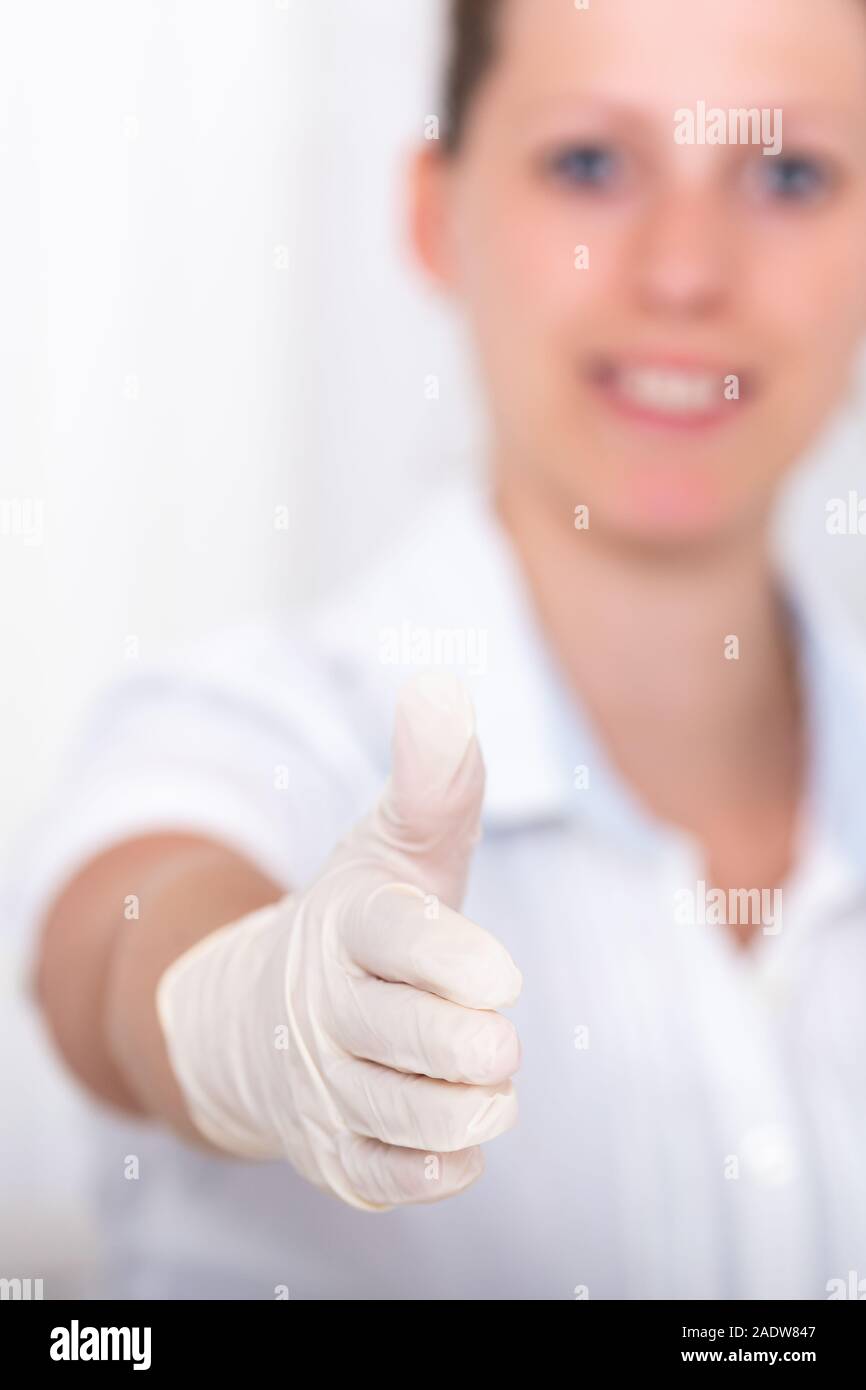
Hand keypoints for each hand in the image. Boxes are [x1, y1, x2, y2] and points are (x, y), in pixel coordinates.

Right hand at [156, 672, 521, 1209]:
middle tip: (500, 1042)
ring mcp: (322, 1083)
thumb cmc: (363, 923)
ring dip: (467, 1105)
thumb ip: (436, 780)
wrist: (261, 1018)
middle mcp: (324, 1005)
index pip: (394, 937)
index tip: (501, 977)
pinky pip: (393, 1177)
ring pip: (407, 1115)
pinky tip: (464, 1132)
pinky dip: (440, 1163)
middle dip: (468, 1046)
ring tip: (489, 1080)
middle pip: (406, 1038)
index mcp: (347, 922)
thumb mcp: (396, 846)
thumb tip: (443, 687)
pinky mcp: (334, 1150)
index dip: (449, 960)